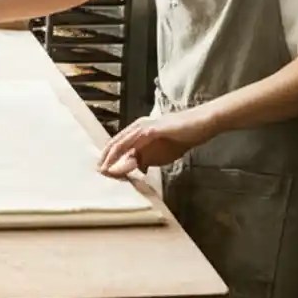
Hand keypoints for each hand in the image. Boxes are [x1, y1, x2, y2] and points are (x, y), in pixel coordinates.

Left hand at [98, 108, 219, 176]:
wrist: (200, 124)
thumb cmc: (182, 136)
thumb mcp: (162, 152)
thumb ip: (149, 158)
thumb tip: (140, 168)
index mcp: (138, 130)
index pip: (118, 144)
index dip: (108, 157)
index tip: (102, 171)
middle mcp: (137, 126)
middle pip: (115, 143)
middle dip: (104, 158)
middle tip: (97, 173)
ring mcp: (144, 126)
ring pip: (121, 144)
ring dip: (111, 159)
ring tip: (105, 172)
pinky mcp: (152, 129)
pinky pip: (134, 144)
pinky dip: (126, 156)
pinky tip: (122, 165)